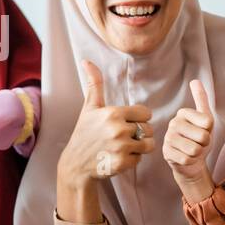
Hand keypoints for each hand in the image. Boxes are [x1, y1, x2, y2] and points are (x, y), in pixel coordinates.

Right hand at [58, 60, 153, 184]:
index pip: (146, 113)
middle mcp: (118, 129)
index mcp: (113, 113)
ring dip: (138, 147)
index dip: (137, 119)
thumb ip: (94, 84)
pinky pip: (140, 159)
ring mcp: (121, 147)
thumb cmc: (84, 133)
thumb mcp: (89, 108)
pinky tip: (117, 158)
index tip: (125, 123)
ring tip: (122, 147)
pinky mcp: (122, 163)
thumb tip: (86, 61)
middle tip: (121, 137)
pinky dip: (131, 160)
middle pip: (149, 129)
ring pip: (148, 145)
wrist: (75, 164)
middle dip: (139, 134)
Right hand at [163, 79, 216, 203]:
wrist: (192, 160)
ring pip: (194, 149)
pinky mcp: (166, 153)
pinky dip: (190, 161)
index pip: (208, 122)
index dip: (210, 130)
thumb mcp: (205, 119)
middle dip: (205, 143)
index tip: (203, 130)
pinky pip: (187, 159)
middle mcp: (173, 123)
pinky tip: (185, 157)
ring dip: (198, 153)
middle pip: (203, 136)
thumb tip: (195, 80)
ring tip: (192, 150)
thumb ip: (201, 100)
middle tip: (198, 142)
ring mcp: (168, 139)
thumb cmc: (200, 138)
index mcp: (183, 113)